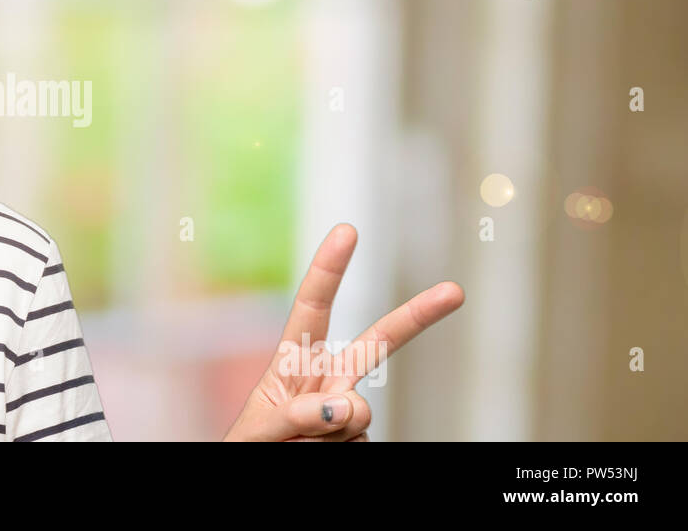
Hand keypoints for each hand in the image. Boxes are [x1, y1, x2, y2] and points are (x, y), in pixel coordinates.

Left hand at [222, 223, 464, 441]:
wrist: (258, 479)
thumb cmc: (253, 447)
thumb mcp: (259, 429)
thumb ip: (294, 415)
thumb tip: (350, 406)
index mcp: (294, 362)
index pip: (312, 308)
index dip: (328, 270)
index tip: (348, 230)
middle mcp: (329, 381)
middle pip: (377, 343)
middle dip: (416, 316)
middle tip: (455, 292)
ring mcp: (350, 414)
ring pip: (360, 413)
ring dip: (326, 433)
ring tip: (299, 444)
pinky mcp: (362, 441)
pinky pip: (358, 445)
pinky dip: (332, 454)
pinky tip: (317, 452)